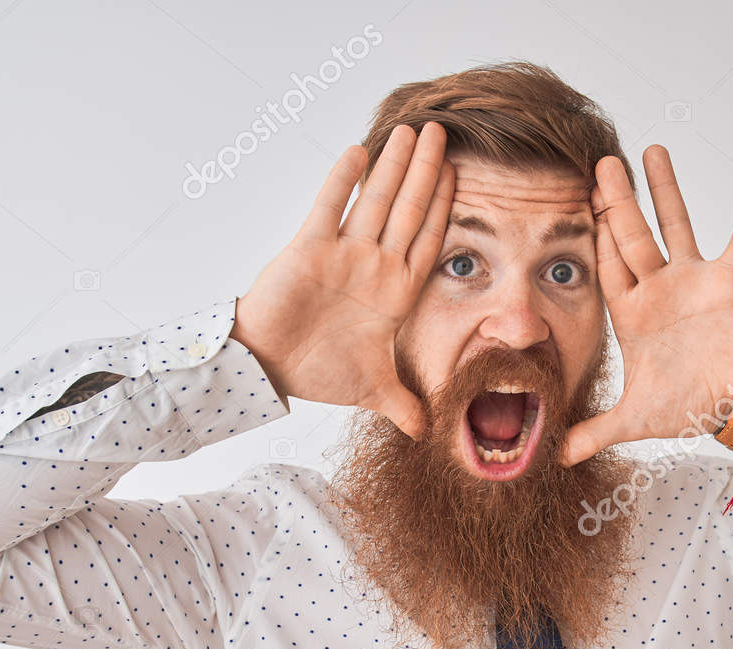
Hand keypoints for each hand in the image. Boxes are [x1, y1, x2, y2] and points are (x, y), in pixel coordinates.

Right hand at [231, 122, 454, 439]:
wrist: (270, 368)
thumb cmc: (318, 371)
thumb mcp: (374, 390)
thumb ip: (405, 406)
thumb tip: (430, 435)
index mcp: (395, 293)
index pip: (429, 242)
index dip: (445, 209)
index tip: (462, 177)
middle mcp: (374, 266)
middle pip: (408, 210)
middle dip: (426, 172)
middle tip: (443, 132)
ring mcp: (344, 255)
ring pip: (376, 201)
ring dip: (394, 166)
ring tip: (411, 130)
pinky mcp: (310, 251)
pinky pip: (331, 208)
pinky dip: (344, 181)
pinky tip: (361, 152)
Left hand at [561, 144, 732, 465]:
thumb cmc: (688, 407)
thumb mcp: (633, 419)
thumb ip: (594, 432)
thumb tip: (553, 459)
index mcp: (632, 312)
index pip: (606, 264)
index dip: (592, 234)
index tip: (574, 199)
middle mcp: (659, 288)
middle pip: (633, 235)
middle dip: (617, 200)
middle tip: (600, 162)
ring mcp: (693, 281)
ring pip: (676, 225)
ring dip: (666, 189)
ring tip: (652, 150)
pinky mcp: (730, 283)